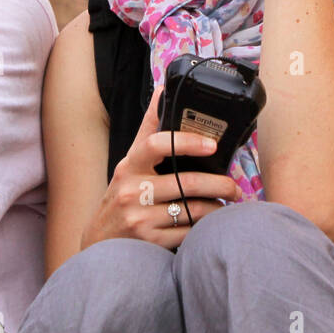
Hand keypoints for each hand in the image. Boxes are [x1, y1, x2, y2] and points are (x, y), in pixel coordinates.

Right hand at [80, 86, 241, 250]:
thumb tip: (162, 90)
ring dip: (217, 207)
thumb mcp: (130, 163)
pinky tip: (210, 224)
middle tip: (233, 186)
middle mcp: (131, 191)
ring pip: (193, 210)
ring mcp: (140, 218)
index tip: (212, 145)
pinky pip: (189, 232)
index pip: (157, 144)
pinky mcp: (150, 242)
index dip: (187, 141)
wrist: (100, 242)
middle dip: (219, 184)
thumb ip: (149, 129)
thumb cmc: (121, 196)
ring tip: (226, 204)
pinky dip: (205, 227)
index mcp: (129, 165)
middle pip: (186, 183)